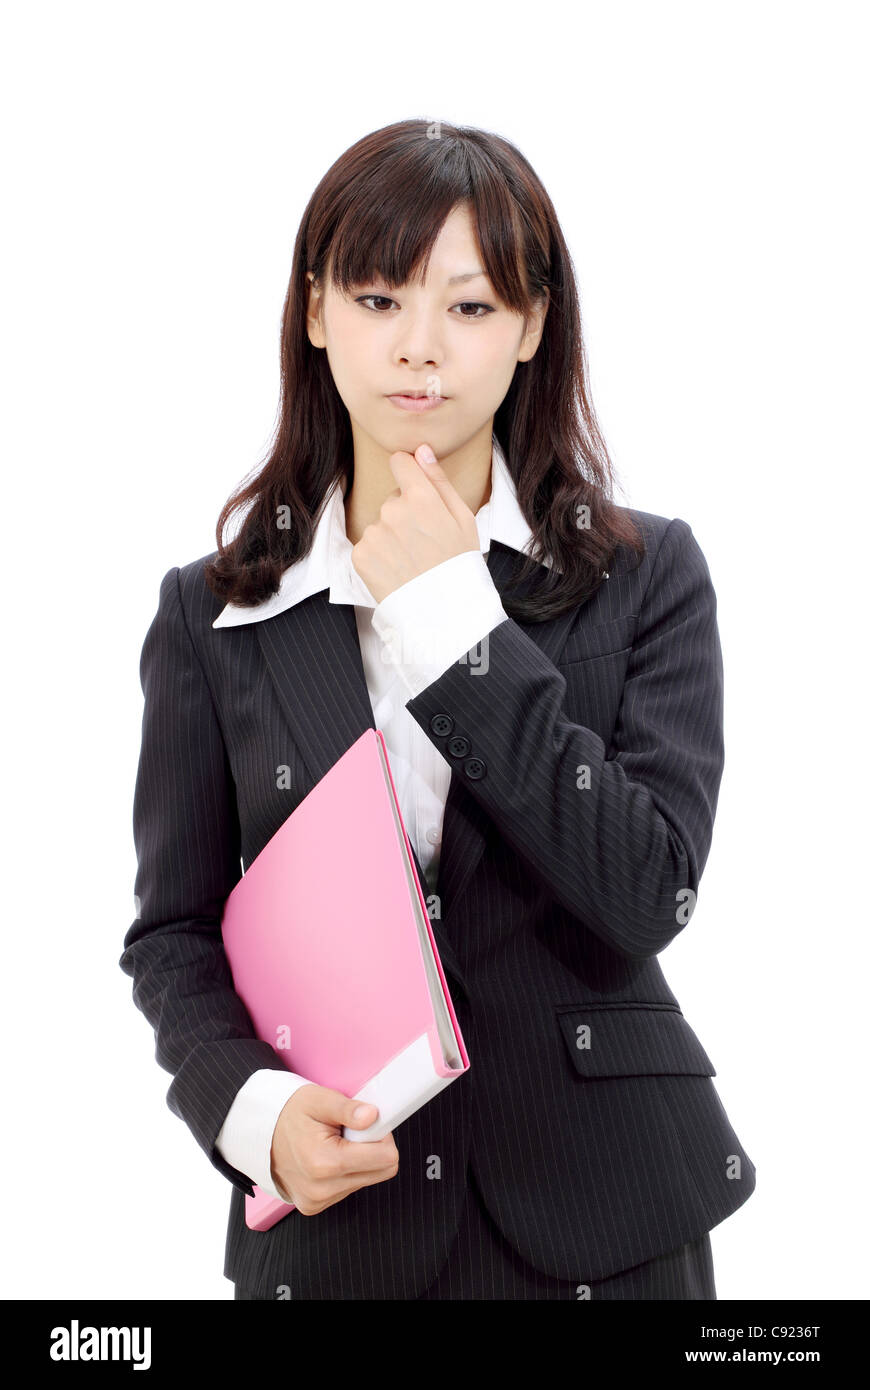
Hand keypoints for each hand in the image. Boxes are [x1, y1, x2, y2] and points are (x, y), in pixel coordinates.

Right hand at [269, 1084, 398, 1214]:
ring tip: (333, 1143)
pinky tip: (326, 1157)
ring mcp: (317, 1201)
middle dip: (372, 1149)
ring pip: (365, 1181)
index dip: (382, 1135)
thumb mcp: (318, 1099)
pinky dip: (344, 1172)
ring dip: (357, 1160)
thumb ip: (348, 1109)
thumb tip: (373, 1116)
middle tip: (350, 1132)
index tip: (367, 1124)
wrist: (259, 1134)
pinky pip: (348, 1189)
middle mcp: (321, 1189)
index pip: (386, 1159)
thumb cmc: (289, 1114)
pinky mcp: (314, 1206)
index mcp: (325, 1163)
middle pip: (381, 1172)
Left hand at [350, 445, 480, 603]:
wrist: (443, 614)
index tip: (415, 487)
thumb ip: (439, 481)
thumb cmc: (459, 565)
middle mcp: (392, 511)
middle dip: (405, 514)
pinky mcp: (360, 556)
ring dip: (392, 537)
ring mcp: (374, 534)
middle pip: (393, 499)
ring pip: (381, 524)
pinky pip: (369, 545)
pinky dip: (380, 556)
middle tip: (425, 543)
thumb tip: (422, 450)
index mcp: (420, 498)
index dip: (408, 472)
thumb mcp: (463, 519)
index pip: (400, 462)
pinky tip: (398, 570)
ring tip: (413, 561)